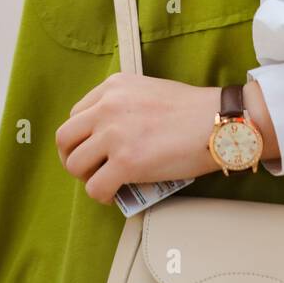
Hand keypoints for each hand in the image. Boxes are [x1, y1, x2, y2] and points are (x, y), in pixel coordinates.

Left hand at [54, 73, 220, 204]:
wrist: (218, 122)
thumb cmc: (193, 110)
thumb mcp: (149, 91)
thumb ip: (124, 105)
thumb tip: (111, 135)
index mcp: (113, 87)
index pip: (76, 115)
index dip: (81, 138)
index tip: (94, 150)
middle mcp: (107, 106)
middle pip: (65, 138)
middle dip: (72, 158)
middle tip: (90, 170)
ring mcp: (114, 134)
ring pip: (74, 164)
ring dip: (87, 178)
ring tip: (105, 182)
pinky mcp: (125, 162)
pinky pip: (94, 187)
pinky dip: (101, 195)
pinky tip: (114, 194)